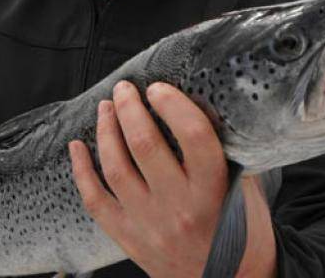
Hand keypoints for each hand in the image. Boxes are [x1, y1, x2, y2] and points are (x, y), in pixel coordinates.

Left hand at [69, 81, 276, 277]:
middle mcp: (179, 208)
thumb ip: (228, 154)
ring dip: (106, 132)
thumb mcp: (247, 191)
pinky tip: (77, 147)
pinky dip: (81, 171)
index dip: (174, 106)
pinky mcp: (128, 237)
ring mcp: (149, 224)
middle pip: (145, 146)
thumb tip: (205, 108)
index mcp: (213, 192)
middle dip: (130, 109)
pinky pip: (95, 201)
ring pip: (115, 168)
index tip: (159, 88)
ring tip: (105, 109)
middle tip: (124, 89)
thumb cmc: (242, 232)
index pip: (195, 138)